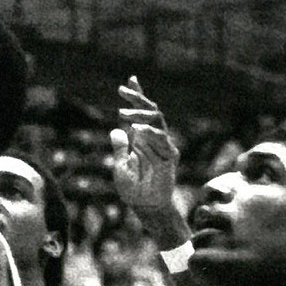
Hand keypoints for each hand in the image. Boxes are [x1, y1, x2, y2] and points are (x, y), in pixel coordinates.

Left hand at [110, 76, 179, 217]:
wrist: (146, 206)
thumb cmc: (132, 188)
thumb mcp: (120, 165)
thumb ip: (119, 148)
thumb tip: (116, 130)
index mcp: (140, 138)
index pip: (139, 113)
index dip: (137, 96)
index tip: (131, 79)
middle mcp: (152, 139)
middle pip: (150, 111)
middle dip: (137, 99)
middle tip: (121, 91)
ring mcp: (162, 146)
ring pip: (156, 122)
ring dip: (140, 115)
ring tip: (123, 115)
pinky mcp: (169, 156)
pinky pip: (162, 140)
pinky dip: (150, 133)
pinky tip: (137, 130)